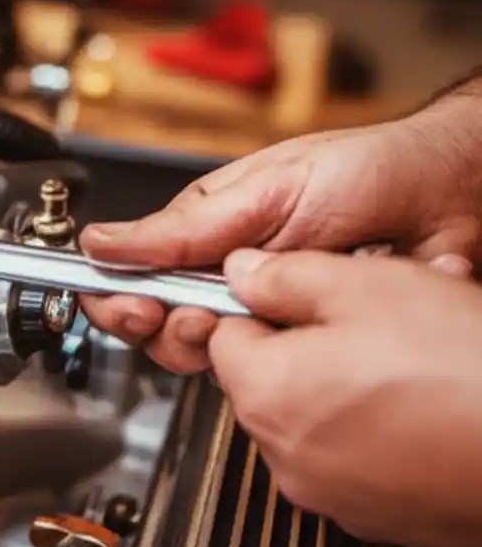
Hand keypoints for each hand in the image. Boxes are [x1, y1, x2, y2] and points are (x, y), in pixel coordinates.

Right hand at [78, 103, 481, 372]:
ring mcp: (266, 314)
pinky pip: (272, 373)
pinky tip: (299, 330)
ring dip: (219, 343)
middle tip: (195, 314)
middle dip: (168, 328)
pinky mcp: (308, 345)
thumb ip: (181, 229)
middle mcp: (227, 279)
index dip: (120, 300)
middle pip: (161, 329)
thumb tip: (100, 241)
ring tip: (247, 316)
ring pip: (208, 358)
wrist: (453, 194)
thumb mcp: (265, 192)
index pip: (133, 277)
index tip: (135, 308)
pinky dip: (283, 356)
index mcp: (203, 236)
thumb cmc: (367, 173)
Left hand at [212, 248, 481, 546]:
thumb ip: (287, 275)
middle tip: (376, 320)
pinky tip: (428, 404)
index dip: (262, 305)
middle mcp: (283, 454)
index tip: (299, 293)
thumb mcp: (368, 287)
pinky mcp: (375, 516)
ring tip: (414, 361)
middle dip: (311, 344)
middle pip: (267, 380)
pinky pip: (356, 458)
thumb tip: (242, 271)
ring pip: (314, 419)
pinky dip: (380, 431)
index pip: (222, 336)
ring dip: (348, 386)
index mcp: (266, 392)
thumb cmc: (466, 373)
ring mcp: (328, 493)